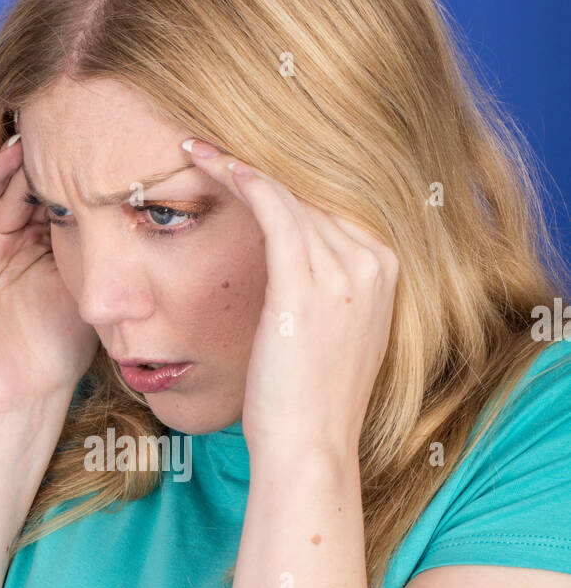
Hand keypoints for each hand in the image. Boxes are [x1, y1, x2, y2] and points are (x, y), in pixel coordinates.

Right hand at [0, 137, 98, 416]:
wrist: (28, 398)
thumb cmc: (61, 347)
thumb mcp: (85, 282)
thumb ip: (95, 241)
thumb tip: (135, 195)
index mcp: (27, 244)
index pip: (40, 193)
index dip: (59, 164)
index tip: (85, 128)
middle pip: (11, 190)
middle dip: (30, 156)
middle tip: (52, 115)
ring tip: (21, 136)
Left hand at [181, 140, 398, 460]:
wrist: (309, 446)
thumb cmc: (306, 399)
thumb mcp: (329, 332)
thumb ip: (324, 287)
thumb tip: (286, 257)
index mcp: (386, 271)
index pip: (329, 206)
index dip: (281, 181)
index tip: (242, 161)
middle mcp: (375, 263)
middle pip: (310, 193)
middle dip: (259, 166)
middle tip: (213, 141)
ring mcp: (346, 272)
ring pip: (288, 195)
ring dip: (239, 165)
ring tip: (200, 147)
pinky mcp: (307, 284)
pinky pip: (273, 209)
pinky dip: (241, 179)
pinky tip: (211, 161)